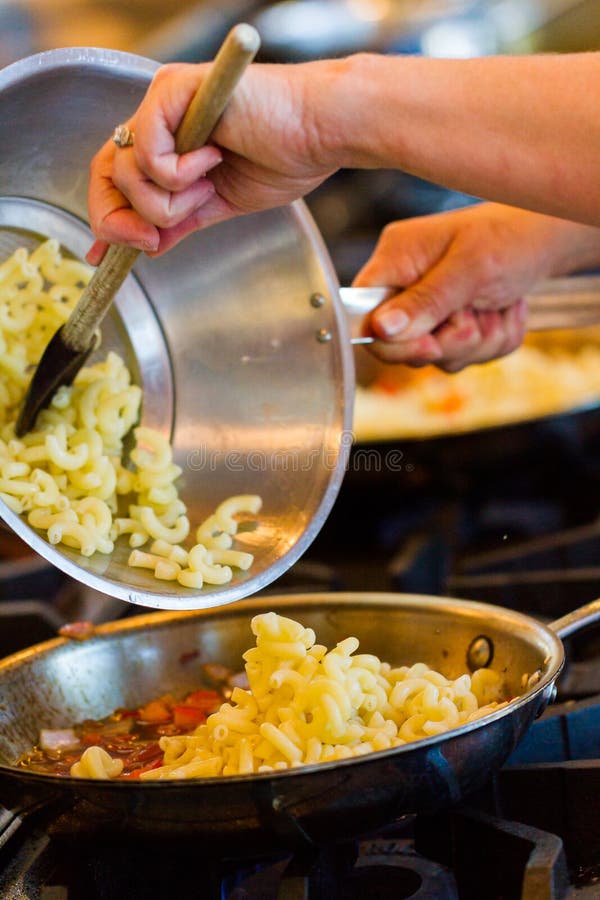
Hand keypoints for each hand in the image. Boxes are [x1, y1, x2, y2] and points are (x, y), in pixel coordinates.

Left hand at [87, 61, 339, 261]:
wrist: (320, 134)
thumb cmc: (285, 156)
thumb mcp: (219, 204)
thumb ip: (179, 221)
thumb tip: (145, 247)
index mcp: (168, 140)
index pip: (115, 180)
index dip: (110, 218)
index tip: (113, 253)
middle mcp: (159, 117)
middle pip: (104, 173)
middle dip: (120, 218)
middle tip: (151, 238)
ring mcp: (163, 102)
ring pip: (126, 171)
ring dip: (169, 199)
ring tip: (208, 185)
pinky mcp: (173, 91)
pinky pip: (147, 152)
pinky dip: (178, 174)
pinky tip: (213, 160)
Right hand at [354, 203, 596, 370]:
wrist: (547, 238)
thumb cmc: (510, 237)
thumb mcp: (470, 268)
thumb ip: (426, 300)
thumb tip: (381, 328)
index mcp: (395, 260)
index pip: (364, 315)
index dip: (392, 342)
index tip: (431, 345)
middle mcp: (405, 286)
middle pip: (402, 346)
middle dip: (450, 340)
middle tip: (475, 316)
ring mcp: (428, 309)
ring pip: (440, 358)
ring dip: (479, 340)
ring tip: (497, 306)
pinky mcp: (452, 326)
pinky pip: (465, 358)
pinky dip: (493, 341)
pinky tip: (504, 311)